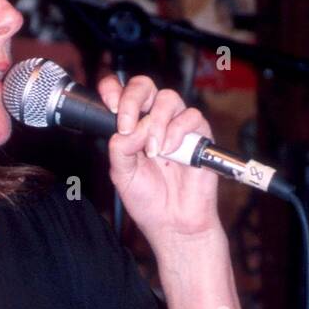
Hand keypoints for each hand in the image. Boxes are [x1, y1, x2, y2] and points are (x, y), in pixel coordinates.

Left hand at [97, 74, 222, 249]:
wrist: (173, 223)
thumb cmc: (148, 200)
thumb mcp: (122, 174)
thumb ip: (120, 148)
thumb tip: (130, 127)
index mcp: (131, 127)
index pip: (121, 94)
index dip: (113, 90)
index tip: (109, 107)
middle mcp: (153, 121)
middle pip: (144, 86)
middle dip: (132, 100)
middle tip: (126, 125)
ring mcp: (176, 125)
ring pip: (168, 98)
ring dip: (156, 123)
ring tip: (154, 151)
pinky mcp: (199, 134)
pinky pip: (190, 116)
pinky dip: (177, 131)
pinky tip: (170, 151)